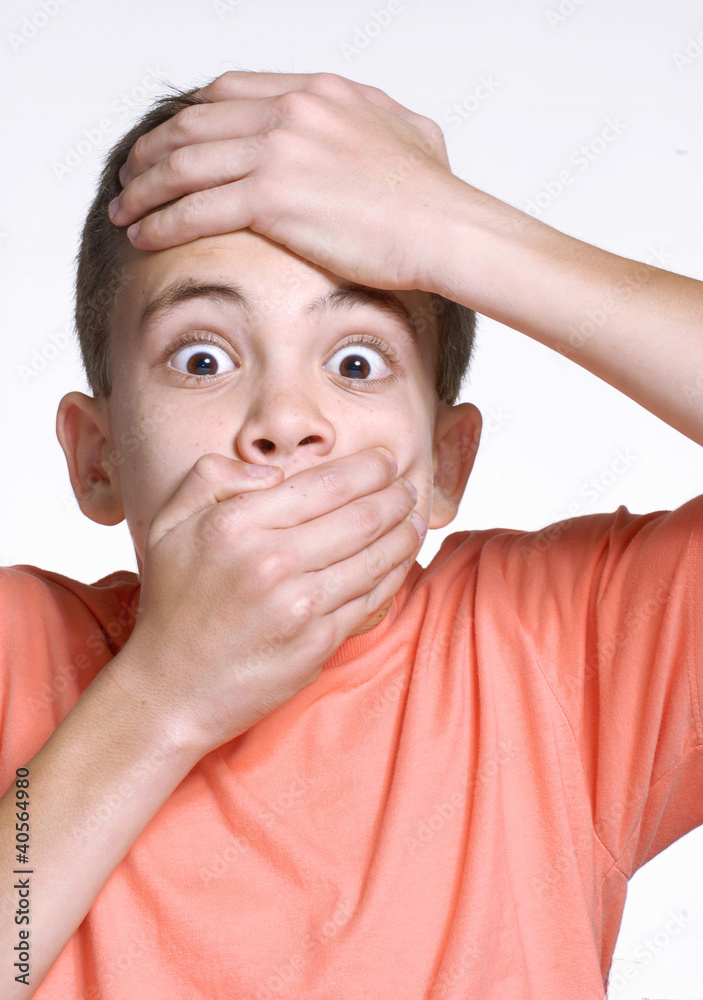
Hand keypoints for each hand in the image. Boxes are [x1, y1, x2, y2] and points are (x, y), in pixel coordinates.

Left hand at [108, 70, 460, 290]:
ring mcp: (280, 151)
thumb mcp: (406, 132)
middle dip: (152, 153)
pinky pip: (197, 208)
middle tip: (130, 178)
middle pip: (195, 125)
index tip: (171, 144)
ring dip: (145, 190)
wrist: (447, 229)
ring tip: (124, 210)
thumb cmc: (435, 196)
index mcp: (317, 92)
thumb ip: (370, 117)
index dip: (189, 119)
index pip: (228, 92)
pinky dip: (162, 222)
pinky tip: (144, 235)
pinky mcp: (274, 198)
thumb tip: (364, 120)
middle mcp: (291, 111)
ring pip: (185, 165)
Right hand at [124, 447, 423, 753]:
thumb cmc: (173, 603)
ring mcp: (299, 606)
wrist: (170, 688)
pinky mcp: (317, 644)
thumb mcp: (171, 523)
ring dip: (405, 534)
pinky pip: (371, 599)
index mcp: (238, 524)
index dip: (369, 468)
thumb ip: (212, 477)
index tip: (386, 462)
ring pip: (376, 558)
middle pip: (363, 517)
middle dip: (396, 497)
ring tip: (414, 520)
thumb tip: (274, 471)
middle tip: (407, 487)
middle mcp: (272, 561)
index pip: (327, 484)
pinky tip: (400, 560)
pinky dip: (394, 575)